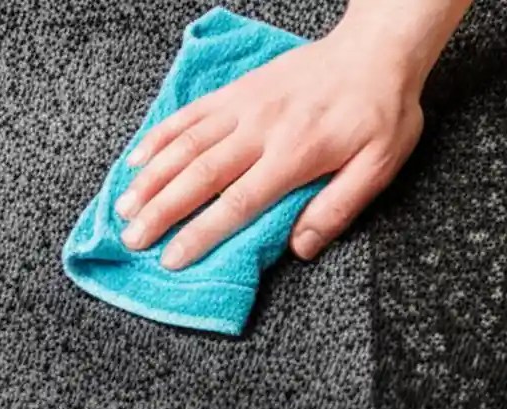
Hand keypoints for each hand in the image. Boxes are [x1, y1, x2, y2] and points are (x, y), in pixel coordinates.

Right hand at [114, 15, 430, 268]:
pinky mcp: (239, 90)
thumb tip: (302, 248)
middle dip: (162, 211)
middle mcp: (261, 130)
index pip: (237, 202)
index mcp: (295, 155)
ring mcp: (244, 106)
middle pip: (199, 175)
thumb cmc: (381, 113)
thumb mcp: (378, 167)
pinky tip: (139, 157)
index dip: (202, 233)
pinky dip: (161, 135)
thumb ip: (338, 208)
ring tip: (125, 207)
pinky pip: (191, 113)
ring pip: (186, 144)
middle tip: (133, 240)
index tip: (173, 259)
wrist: (375, 51)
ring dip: (151, 177)